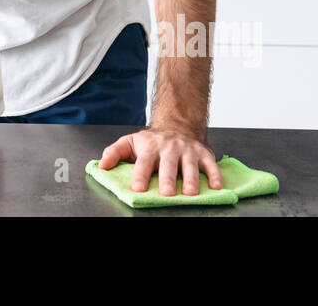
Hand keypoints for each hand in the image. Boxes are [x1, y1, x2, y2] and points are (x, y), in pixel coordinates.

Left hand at [97, 124, 222, 195]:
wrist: (178, 125)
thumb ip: (115, 153)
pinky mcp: (204, 153)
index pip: (144, 162)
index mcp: (150, 147)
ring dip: (191, 179)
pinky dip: (215, 175)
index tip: (138, 188)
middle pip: (168, 165)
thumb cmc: (152, 140)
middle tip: (166, 193)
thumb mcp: (130, 142)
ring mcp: (188, 150)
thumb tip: (102, 166)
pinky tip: (216, 186)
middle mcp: (170, 148)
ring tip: (190, 192)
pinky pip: (211, 165)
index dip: (140, 175)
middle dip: (167, 179)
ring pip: (190, 165)